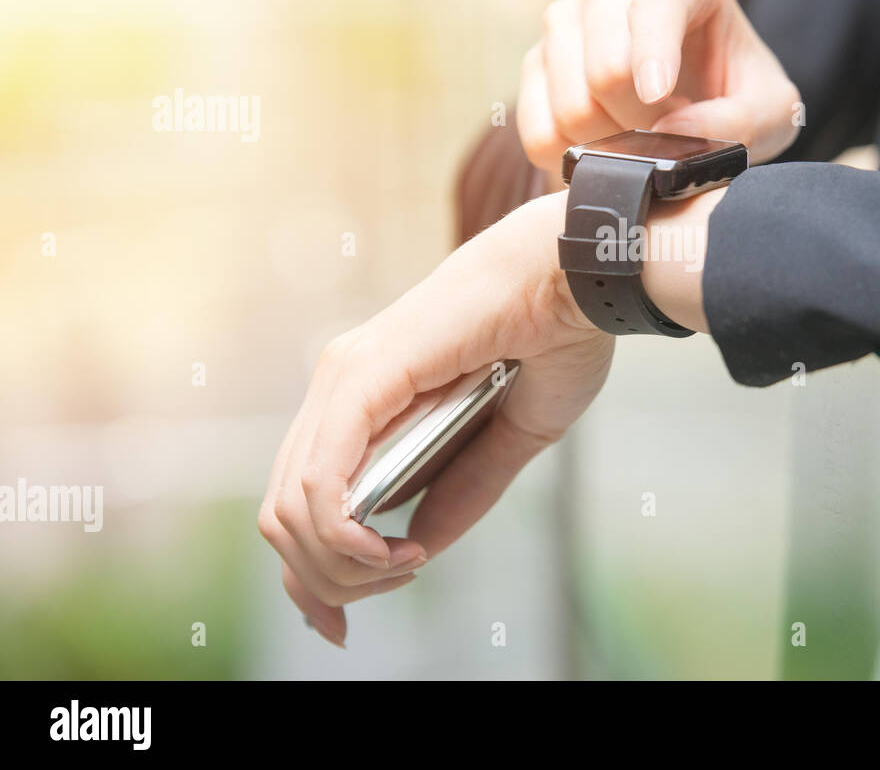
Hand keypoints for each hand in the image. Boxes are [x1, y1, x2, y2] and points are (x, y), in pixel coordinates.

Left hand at [257, 191, 611, 646]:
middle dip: (325, 580)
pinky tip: (396, 549)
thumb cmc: (558, 336)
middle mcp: (342, 384)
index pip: (301, 496)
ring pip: (291, 507)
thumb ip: (462, 490)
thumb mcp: (512, 439)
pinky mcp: (363, 375)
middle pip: (284, 513)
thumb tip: (417, 545)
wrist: (583, 276)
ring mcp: (346, 376)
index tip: (349, 614)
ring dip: (340, 565)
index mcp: (371, 393)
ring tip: (403, 565)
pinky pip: (322, 481)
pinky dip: (346, 535)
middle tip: (396, 581)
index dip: (314, 570)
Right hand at [517, 0, 799, 171]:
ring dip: (610, 142)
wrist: (698, 99)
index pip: (654, 2)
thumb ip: (738, 121)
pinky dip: (573, 156)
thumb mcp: (770, 111)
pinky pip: (538, 129)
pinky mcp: (536, 63)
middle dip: (641, 120)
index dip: (653, 54)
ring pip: (571, 103)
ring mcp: (564, 20)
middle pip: (606, 66)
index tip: (658, 98)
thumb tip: (670, 130)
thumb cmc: (738, 93)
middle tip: (667, 132)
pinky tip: (603, 147)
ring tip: (640, 134)